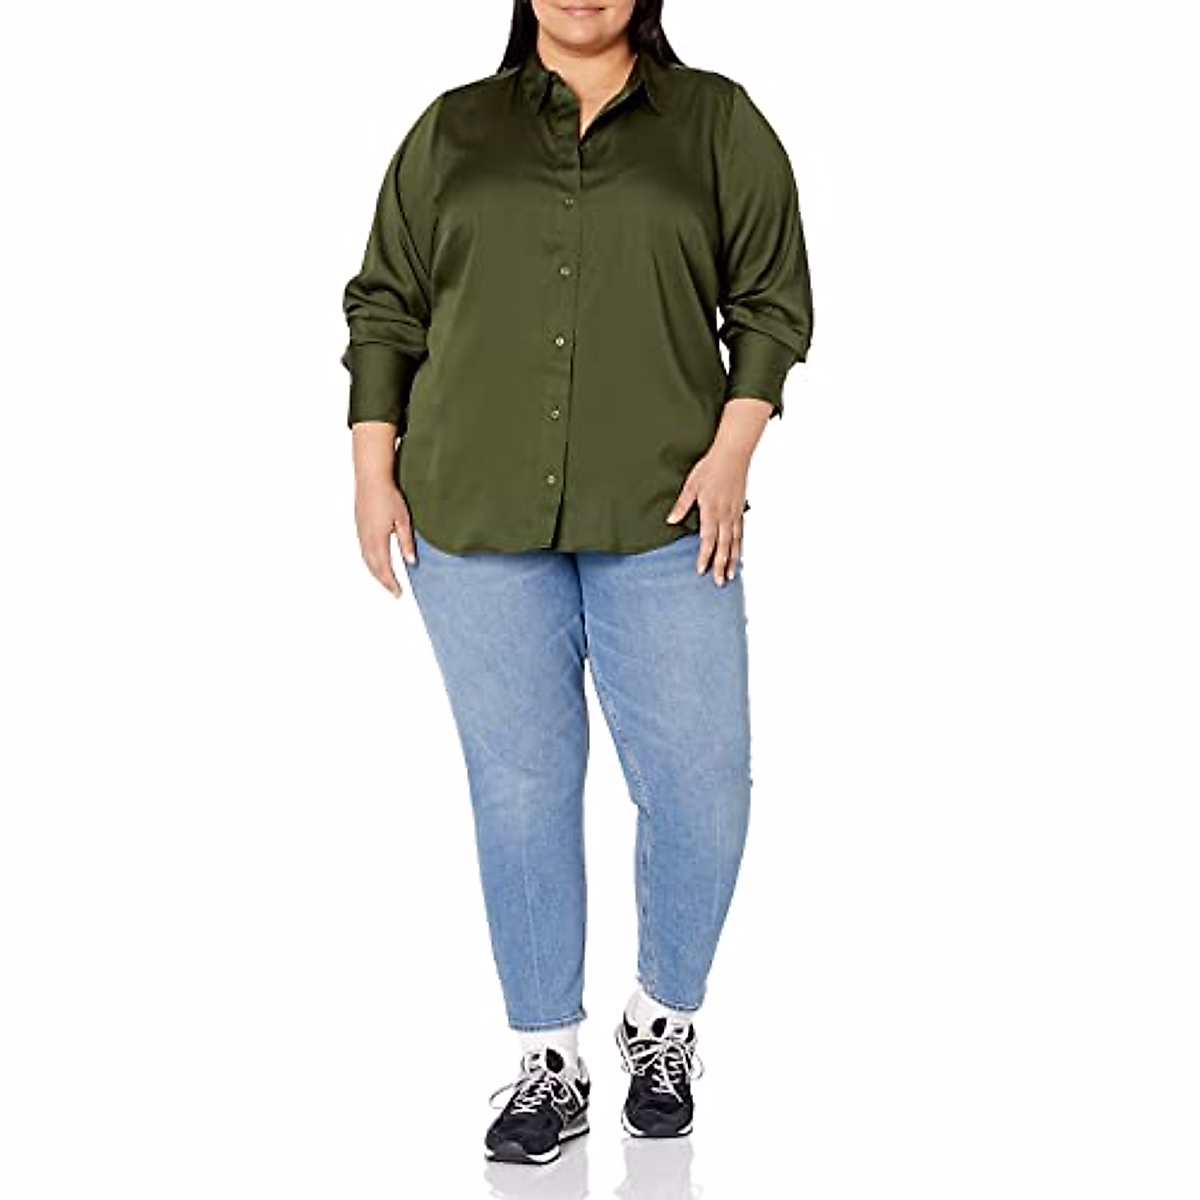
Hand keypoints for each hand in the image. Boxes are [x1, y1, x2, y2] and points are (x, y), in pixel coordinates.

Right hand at [355, 479, 415, 597]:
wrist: (371, 478)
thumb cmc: (388, 496)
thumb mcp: (403, 520)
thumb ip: (406, 542)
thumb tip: (411, 562)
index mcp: (377, 539)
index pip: (384, 568)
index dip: (391, 583)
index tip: (398, 594)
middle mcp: (366, 539)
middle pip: (373, 568)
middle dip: (384, 582)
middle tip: (394, 592)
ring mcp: (360, 533)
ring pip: (366, 561)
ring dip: (376, 573)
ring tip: (387, 582)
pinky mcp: (359, 527)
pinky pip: (363, 552)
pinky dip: (371, 563)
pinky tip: (377, 563)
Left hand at [665, 443, 750, 585]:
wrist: (733, 454)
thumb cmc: (710, 467)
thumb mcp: (691, 485)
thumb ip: (682, 505)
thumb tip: (671, 521)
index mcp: (711, 510)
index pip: (708, 539)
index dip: (704, 556)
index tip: (700, 571)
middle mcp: (725, 515)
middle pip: (724, 545)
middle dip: (721, 565)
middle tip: (719, 582)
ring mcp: (735, 513)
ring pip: (735, 542)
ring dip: (733, 559)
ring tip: (731, 576)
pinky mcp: (740, 509)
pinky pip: (741, 532)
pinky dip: (740, 546)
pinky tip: (739, 555)